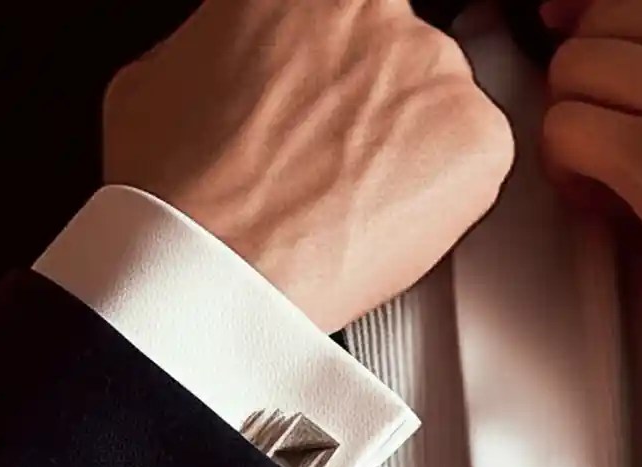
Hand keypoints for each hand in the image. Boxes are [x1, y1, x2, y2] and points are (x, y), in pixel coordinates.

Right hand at [104, 0, 512, 331]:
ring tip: (352, 199)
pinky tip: (386, 219)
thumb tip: (239, 60)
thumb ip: (231, 49)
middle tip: (336, 156)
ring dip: (411, 145)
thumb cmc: (182, 188)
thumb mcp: (163, 74)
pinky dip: (447, 192)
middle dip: (374, 100)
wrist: (216, 266)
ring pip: (439, 103)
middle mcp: (375, 8)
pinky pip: (478, 158)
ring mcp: (434, 68)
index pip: (350, 15)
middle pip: (397, 48)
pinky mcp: (478, 135)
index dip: (340, 63)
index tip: (336, 89)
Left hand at [541, 0, 641, 407]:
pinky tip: (607, 198)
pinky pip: (564, 133)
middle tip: (614, 125)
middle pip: (601, 17)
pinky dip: (569, 169)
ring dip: (579, 121)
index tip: (570, 19)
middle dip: (594, 75)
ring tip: (614, 170)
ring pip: (572, 70)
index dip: (595, 3)